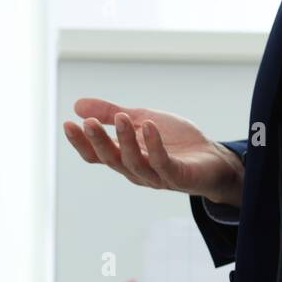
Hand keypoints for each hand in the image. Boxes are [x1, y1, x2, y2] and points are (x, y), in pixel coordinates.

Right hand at [63, 97, 243, 205]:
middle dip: (98, 141)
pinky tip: (148, 127)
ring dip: (125, 140)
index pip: (96, 155)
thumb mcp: (141, 120)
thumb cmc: (176, 143)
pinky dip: (154, 146)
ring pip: (133, 162)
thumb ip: (112, 113)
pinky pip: (162, 164)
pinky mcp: (177, 176)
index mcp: (124, 158)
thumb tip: (77, 105)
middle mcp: (136, 171)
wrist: (212, 160)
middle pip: (111, 159)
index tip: (68, 123)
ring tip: (120, 118)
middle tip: (88, 122)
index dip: (81, 142)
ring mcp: (156, 176)